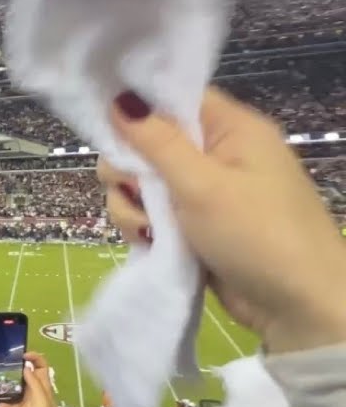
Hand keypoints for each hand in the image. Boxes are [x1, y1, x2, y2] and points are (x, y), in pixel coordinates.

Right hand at [105, 87, 345, 352]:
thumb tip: (119, 98)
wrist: (299, 309)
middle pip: (149, 142)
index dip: (138, 107)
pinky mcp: (195, 226)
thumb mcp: (202, 185)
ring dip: (133, 204)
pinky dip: (144, 226)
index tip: (107, 126)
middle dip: (130, 169)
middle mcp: (217, 154)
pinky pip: (153, 212)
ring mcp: (205, 193)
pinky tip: (149, 242)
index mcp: (231, 129)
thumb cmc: (257, 235)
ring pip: (143, 182)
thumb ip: (156, 142)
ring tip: (147, 230)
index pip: (175, 99)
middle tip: (135, 191)